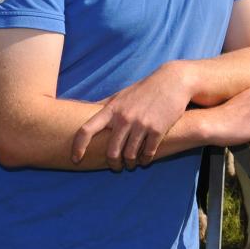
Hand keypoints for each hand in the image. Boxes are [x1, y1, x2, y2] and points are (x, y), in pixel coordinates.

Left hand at [72, 62, 193, 170]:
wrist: (173, 81)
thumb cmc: (144, 89)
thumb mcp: (121, 94)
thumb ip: (105, 106)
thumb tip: (85, 111)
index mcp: (111, 109)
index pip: (86, 130)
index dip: (78, 146)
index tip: (76, 158)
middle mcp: (124, 118)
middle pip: (111, 152)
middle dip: (113, 164)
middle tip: (116, 167)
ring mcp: (141, 124)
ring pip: (129, 155)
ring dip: (130, 164)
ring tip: (131, 164)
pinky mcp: (158, 130)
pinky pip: (147, 153)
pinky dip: (145, 160)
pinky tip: (145, 160)